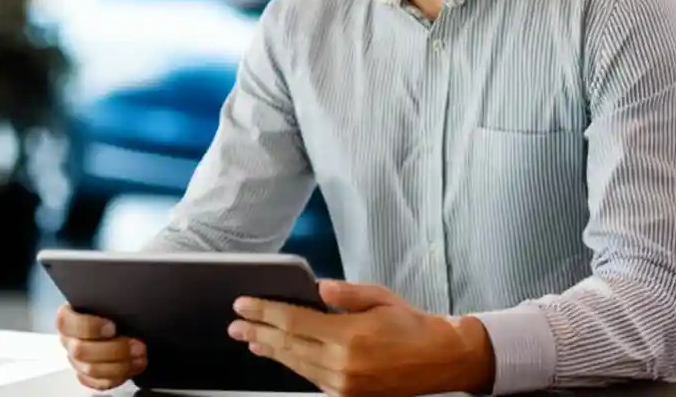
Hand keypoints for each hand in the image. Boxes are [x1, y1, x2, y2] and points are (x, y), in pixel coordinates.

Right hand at [56, 303, 147, 391]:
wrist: (114, 322)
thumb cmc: (108, 309)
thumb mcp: (107, 299)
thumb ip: (109, 301)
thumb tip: (127, 298)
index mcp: (67, 319)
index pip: (68, 323)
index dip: (91, 327)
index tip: (112, 327)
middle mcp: (68, 340)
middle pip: (81, 350)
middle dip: (113, 349)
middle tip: (136, 344)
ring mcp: (75, 360)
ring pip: (90, 370)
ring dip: (119, 365)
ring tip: (140, 356)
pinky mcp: (86, 375)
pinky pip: (98, 382)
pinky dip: (117, 377)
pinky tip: (132, 367)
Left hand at [228, 280, 494, 396]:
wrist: (441, 360)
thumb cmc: (413, 325)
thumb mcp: (381, 298)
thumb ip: (345, 294)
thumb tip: (316, 289)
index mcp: (349, 336)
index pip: (293, 321)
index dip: (263, 311)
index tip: (242, 303)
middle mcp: (342, 364)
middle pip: (287, 346)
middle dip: (257, 331)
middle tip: (234, 322)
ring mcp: (343, 384)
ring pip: (295, 365)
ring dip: (269, 350)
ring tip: (250, 337)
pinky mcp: (347, 395)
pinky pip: (310, 377)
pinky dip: (291, 363)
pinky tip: (279, 354)